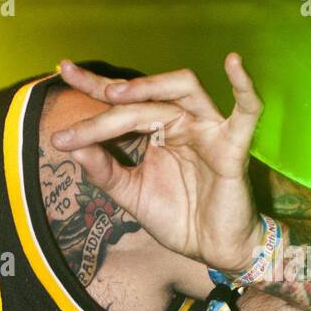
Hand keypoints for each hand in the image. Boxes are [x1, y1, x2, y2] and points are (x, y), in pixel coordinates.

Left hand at [49, 54, 265, 271]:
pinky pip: (247, 111)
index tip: (63, 70)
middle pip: (143, 101)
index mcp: (156, 131)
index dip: (93, 86)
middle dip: (106, 111)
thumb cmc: (176, 217)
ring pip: (182, 91)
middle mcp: (181, 122)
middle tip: (75, 129)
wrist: (211, 249)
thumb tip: (71, 148)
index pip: (123, 103)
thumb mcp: (131, 195)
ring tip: (115, 94)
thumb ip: (104, 172)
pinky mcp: (233, 146)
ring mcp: (207, 130)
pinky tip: (233, 62)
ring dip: (149, 87)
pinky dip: (243, 86)